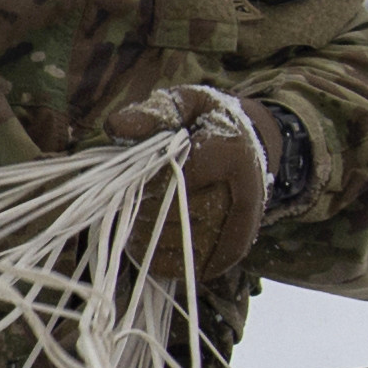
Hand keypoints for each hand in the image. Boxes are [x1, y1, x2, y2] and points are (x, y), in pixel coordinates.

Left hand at [104, 85, 276, 280]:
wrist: (252, 144)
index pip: (177, 179)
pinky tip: (148, 248)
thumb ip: (152, 113)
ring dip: (150, 238)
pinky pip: (197, 264)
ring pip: (184, 243)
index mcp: (229, 153)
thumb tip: (115, 126)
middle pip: (178, 214)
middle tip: (129, 202)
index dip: (146, 184)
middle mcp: (242, 192)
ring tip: (135, 222)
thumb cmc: (209, 121)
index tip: (131, 180)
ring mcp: (241, 223)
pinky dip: (166, 260)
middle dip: (145, 211)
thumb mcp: (185, 103)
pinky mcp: (236, 246)